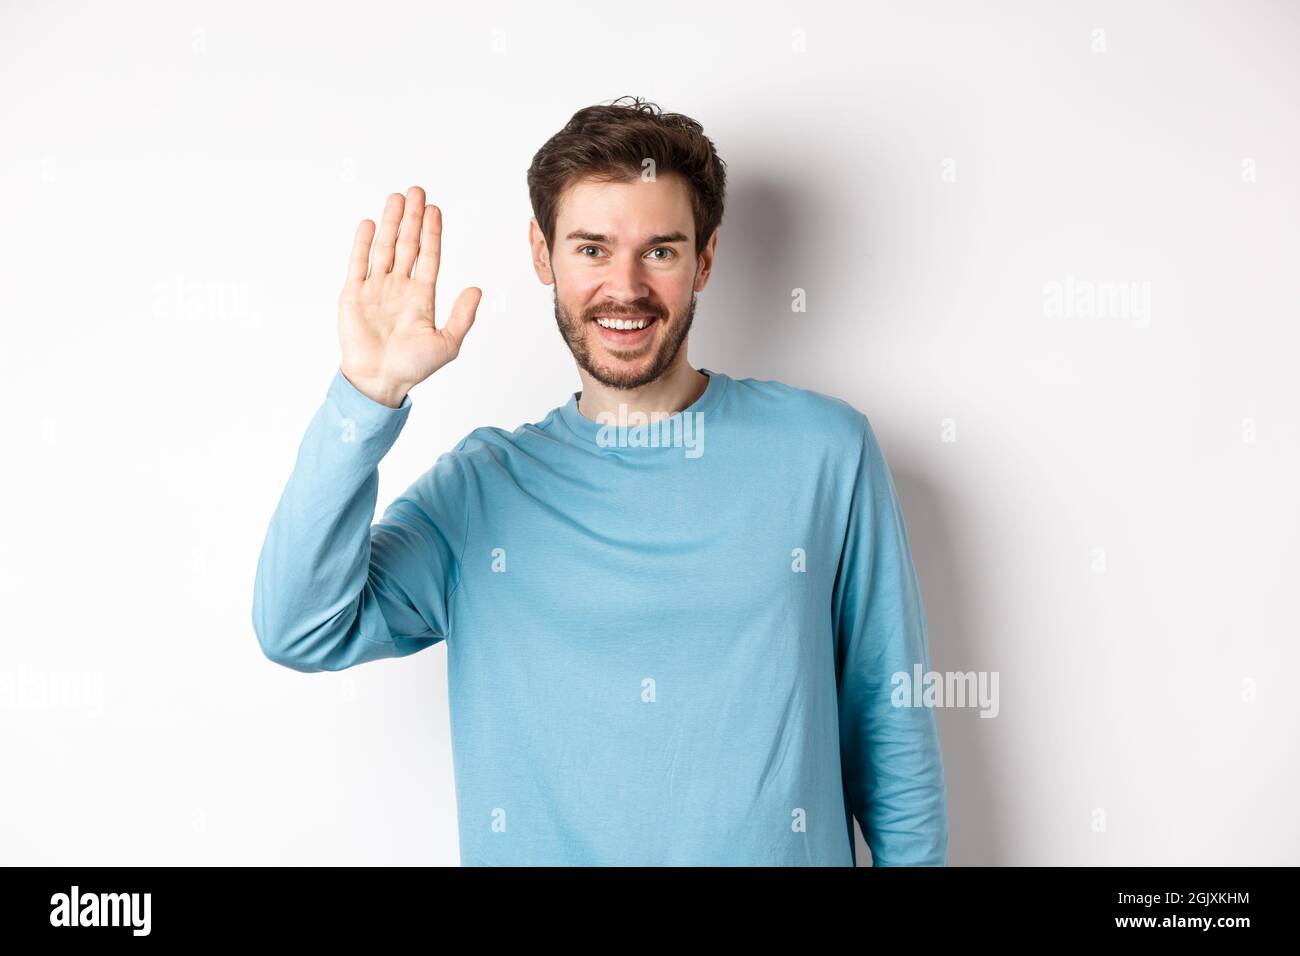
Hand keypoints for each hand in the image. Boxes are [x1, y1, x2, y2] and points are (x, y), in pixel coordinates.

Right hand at [337, 185, 480, 406]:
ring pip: (385, 248)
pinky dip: (364, 243)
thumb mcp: (447, 343)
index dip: (431, 233)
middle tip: (417, 191)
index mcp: (421, 297)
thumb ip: (462, 316)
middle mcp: (399, 288)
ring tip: (397, 198)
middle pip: (407, 245)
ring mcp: (376, 289)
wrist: (379, 381)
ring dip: (391, 223)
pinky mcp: (353, 294)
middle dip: (412, 218)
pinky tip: (371, 223)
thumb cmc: (412, 367)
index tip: (435, 210)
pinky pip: (359, 263)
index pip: (429, 257)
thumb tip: (477, 289)